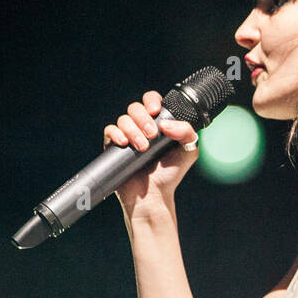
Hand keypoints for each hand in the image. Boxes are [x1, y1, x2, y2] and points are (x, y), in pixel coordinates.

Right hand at [102, 91, 200, 221]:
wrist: (153, 196)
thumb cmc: (170, 175)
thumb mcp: (188, 152)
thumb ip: (187, 132)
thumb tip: (166, 123)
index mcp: (158, 124)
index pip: (151, 101)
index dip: (151, 100)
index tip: (156, 111)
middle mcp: (141, 128)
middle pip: (135, 108)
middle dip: (143, 119)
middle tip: (152, 135)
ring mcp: (127, 137)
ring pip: (123, 119)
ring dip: (133, 130)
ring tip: (143, 148)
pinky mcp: (113, 148)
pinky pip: (109, 131)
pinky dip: (116, 133)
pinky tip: (124, 143)